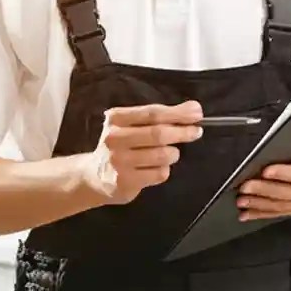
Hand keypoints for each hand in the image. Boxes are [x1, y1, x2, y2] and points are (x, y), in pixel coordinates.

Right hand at [86, 101, 203, 204]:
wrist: (94, 176)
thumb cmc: (120, 146)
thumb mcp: (132, 125)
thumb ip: (161, 116)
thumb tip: (194, 108)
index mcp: (116, 119)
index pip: (152, 113)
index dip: (177, 113)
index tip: (196, 112)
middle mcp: (114, 138)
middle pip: (158, 134)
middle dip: (182, 132)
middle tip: (195, 132)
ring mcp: (119, 161)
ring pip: (162, 155)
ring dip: (173, 154)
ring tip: (169, 153)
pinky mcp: (125, 182)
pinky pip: (159, 174)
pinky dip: (164, 170)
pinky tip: (155, 168)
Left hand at [237, 132, 290, 220]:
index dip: (287, 173)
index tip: (268, 170)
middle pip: (288, 193)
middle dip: (265, 190)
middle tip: (245, 186)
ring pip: (282, 205)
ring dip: (260, 203)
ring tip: (242, 201)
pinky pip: (282, 213)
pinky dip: (263, 214)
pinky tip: (247, 214)